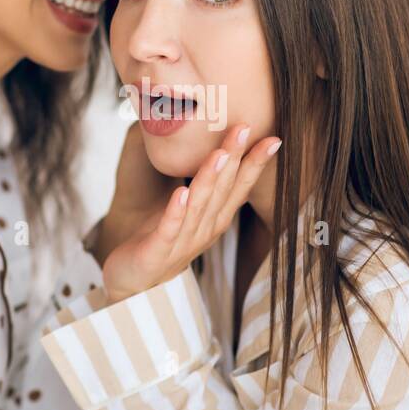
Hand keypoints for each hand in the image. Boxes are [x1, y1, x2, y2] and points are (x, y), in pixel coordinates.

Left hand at [100, 124, 281, 302]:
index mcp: (215, 219)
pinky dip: (176, 211)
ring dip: (210, 179)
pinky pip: (169, 228)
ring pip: (199, 206)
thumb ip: (207, 186)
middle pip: (222, 189)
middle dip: (234, 158)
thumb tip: (218, 148)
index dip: (255, 163)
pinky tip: (181, 193)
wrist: (135, 281)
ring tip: (220, 154)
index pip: (240, 187)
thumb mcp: (191, 211)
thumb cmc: (163, 239)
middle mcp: (205, 229)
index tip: (273, 139)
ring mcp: (183, 242)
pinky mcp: (158, 251)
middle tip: (244, 128)